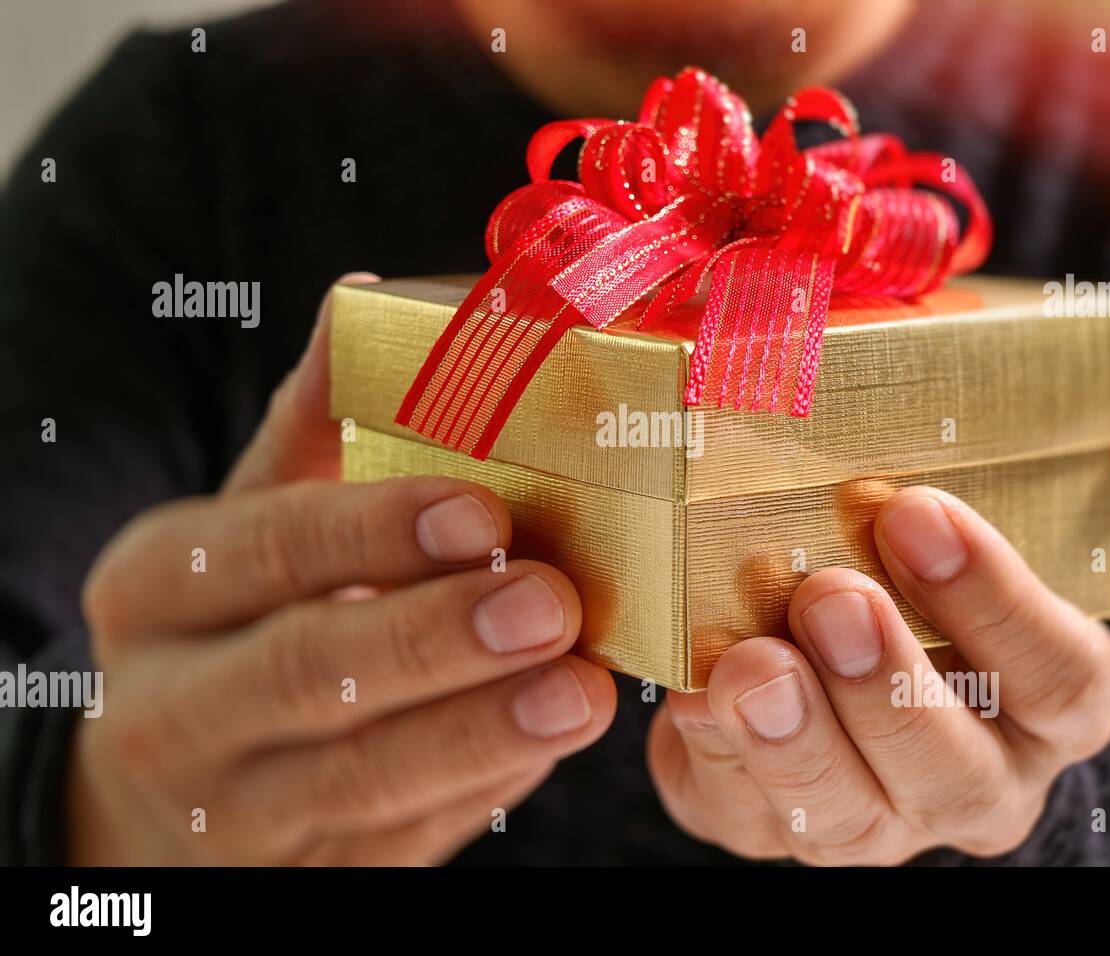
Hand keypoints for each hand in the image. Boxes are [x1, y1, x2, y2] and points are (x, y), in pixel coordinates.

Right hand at [70, 274, 616, 864]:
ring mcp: (235, 806)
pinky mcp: (303, 875)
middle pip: (308, 669)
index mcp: (158, 584)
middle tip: (550, 602)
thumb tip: (371, 295)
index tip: (483, 509)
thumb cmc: (236, 615)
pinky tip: (548, 745)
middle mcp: (175, 703)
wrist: (169, 776)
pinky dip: (480, 790)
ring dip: (480, 733)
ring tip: (581, 692)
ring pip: (359, 777)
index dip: (373, 530)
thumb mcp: (249, 518)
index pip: (263, 548)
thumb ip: (315, 423)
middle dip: (437, 638)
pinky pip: (401, 836)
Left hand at [648, 399, 1109, 863]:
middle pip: (954, 768)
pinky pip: (746, 811)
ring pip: (851, 817)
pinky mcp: (772, 824)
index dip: (998, 600)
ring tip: (749, 665)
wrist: (853, 683)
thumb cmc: (942, 601)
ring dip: (798, 739)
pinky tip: (692, 693)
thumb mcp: (1016, 541)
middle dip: (891, 686)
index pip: (1061, 676)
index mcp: (1046, 707)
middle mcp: (974, 781)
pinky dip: (716, 754)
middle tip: (830, 594)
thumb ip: (1076, 493)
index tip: (918, 511)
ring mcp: (876, 819)